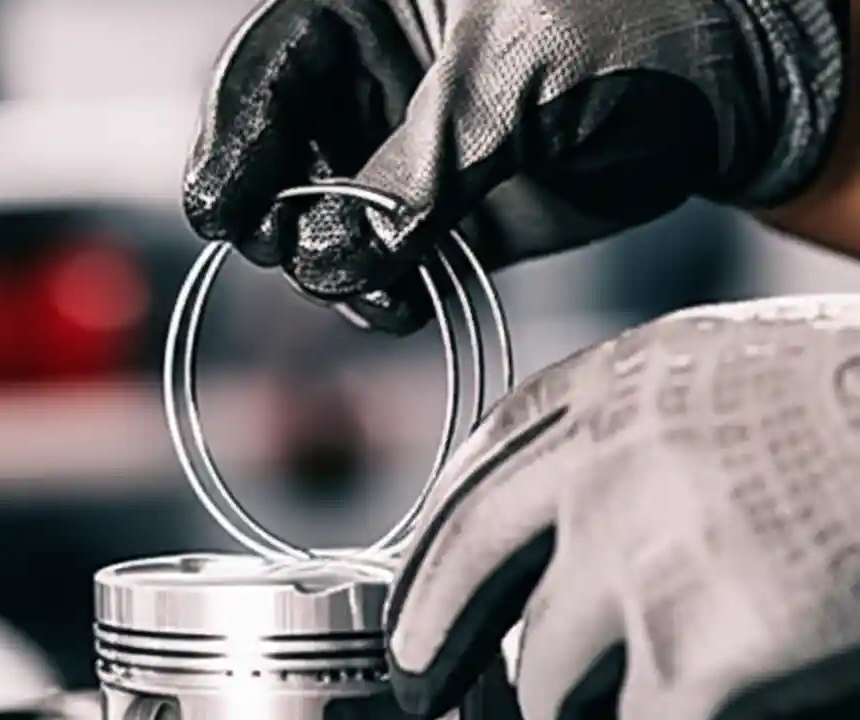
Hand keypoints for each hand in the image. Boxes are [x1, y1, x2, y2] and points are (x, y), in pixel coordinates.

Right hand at [183, 0, 844, 333]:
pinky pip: (377, 270)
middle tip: (289, 248)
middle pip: (271, 156)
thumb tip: (337, 252)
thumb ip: (421, 159)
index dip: (233, 139)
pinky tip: (394, 302)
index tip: (221, 210)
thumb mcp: (512, 68)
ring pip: (314, 225)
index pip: (266, 69)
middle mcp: (368, 87)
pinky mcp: (440, 224)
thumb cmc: (626, 23)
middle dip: (272, 213)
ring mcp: (399, 160)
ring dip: (323, 268)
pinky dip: (374, 297)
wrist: (725, 90)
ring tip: (366, 285)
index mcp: (363, 12)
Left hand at [386, 295, 859, 718]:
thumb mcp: (735, 367)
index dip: (435, 550)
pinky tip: (675, 715)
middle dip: (438, 637)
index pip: (478, 476)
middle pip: (472, 571)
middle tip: (425, 681)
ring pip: (547, 671)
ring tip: (588, 705)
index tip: (421, 595)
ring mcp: (650, 561)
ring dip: (562, 705)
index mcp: (613, 388)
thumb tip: (576, 504)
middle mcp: (608, 467)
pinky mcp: (705, 657)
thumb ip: (643, 422)